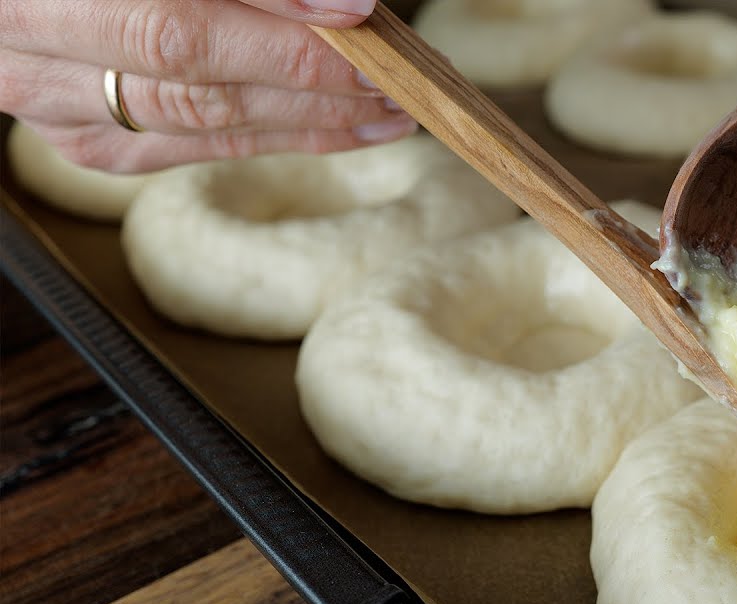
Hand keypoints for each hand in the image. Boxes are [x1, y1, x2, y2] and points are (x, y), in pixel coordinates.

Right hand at [0, 0, 416, 172]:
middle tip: (393, 71)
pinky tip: (348, 129)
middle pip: (193, 73)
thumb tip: (335, 0)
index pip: (175, 18)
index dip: (275, 17)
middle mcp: (35, 54)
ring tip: (390, 106)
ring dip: (310, 117)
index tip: (357, 12)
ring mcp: (61, 107)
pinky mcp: (95, 144)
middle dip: (308, 76)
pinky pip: (203, 147)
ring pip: (203, 120)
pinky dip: (283, 136)